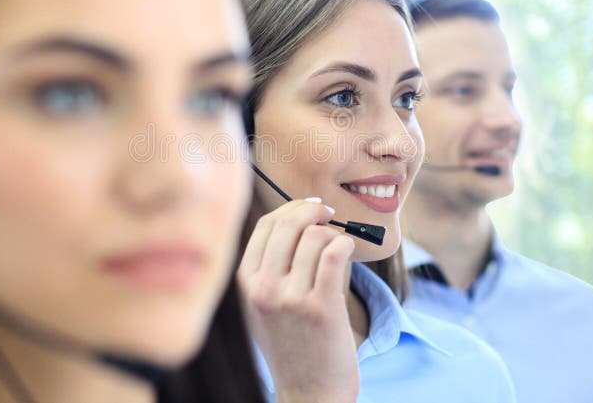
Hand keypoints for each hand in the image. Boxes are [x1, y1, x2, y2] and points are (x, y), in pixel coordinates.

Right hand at [239, 198, 358, 402]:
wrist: (308, 392)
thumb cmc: (291, 344)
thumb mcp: (263, 305)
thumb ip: (269, 266)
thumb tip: (298, 217)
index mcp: (246, 283)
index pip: (265, 225)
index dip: (291, 208)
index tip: (309, 208)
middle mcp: (264, 288)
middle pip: (288, 224)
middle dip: (313, 211)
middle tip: (329, 214)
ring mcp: (292, 299)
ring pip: (315, 237)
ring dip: (333, 233)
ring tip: (339, 245)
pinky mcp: (322, 308)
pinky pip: (334, 254)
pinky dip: (345, 244)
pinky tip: (347, 250)